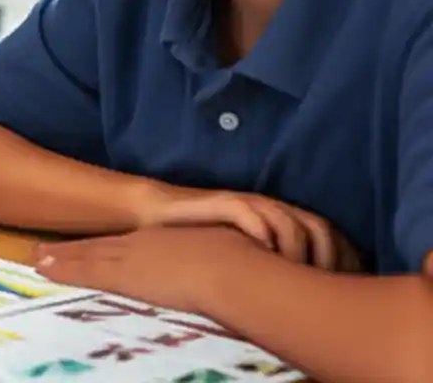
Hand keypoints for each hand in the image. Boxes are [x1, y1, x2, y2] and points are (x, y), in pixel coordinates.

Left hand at [34, 226, 266, 313]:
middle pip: (97, 250)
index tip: (79, 251)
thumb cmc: (236, 263)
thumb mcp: (220, 261)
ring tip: (35, 259)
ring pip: (86, 258)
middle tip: (40, 252)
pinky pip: (87, 272)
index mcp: (160, 244)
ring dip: (60, 259)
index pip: (121, 247)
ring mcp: (130, 259)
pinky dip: (65, 269)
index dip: (97, 249)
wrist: (231, 269)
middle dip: (69, 252)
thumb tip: (215, 278)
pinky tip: (45, 269)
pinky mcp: (125, 275)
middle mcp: (140, 247)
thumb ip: (208, 268)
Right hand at [140, 188, 362, 271]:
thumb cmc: (200, 240)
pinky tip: (264, 255)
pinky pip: (251, 215)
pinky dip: (263, 234)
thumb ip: (271, 268)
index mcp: (281, 218)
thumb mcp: (242, 256)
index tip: (347, 289)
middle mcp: (270, 209)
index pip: (328, 235)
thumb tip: (303, 301)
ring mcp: (248, 204)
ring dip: (297, 251)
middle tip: (325, 288)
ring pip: (289, 223)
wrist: (157, 213)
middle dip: (327, 258)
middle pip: (317, 228)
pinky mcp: (222, 202)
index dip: (343, 259)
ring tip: (296, 278)